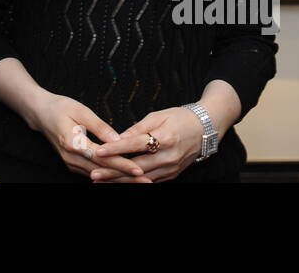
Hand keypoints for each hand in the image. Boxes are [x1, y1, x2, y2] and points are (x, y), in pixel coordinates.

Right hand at [26, 91, 147, 179]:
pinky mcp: (72, 164)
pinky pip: (93, 173)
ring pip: (99, 175)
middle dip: (126, 178)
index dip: (122, 165)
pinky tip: (123, 178)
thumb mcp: (80, 110)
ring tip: (140, 182)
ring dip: (119, 180)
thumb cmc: (60, 107)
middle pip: (103, 171)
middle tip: (147, 182)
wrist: (39, 113)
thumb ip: (100, 126)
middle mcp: (71, 158)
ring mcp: (70, 163)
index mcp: (73, 143)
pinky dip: (109, 176)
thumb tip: (119, 140)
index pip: (103, 158)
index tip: (140, 170)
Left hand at [87, 106, 203, 182]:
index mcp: (165, 137)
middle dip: (113, 172)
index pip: (136, 145)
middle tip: (94, 174)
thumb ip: (138, 128)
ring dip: (120, 181)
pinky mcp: (172, 175)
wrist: (205, 129)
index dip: (116, 148)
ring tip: (101, 181)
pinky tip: (119, 183)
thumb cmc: (180, 118)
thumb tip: (118, 137)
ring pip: (141, 179)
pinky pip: (150, 181)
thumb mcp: (158, 116)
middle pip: (136, 167)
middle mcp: (168, 156)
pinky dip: (134, 183)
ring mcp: (171, 168)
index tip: (99, 151)